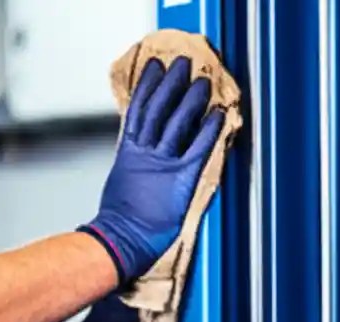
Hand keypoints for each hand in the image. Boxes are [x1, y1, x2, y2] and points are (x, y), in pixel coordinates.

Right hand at [82, 56, 226, 283]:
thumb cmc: (121, 220)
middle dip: (171, 83)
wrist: (120, 239)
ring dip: (191, 100)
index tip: (154, 67)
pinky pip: (198, 148)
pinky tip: (219, 116)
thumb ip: (134, 163)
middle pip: (158, 108)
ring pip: (177, 122)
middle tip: (182, 63)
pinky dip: (209, 130)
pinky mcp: (181, 178)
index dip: (147, 85)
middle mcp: (145, 152)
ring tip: (203, 82)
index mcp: (128, 152)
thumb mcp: (122, 181)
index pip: (138, 109)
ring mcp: (163, 163)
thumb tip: (139, 153)